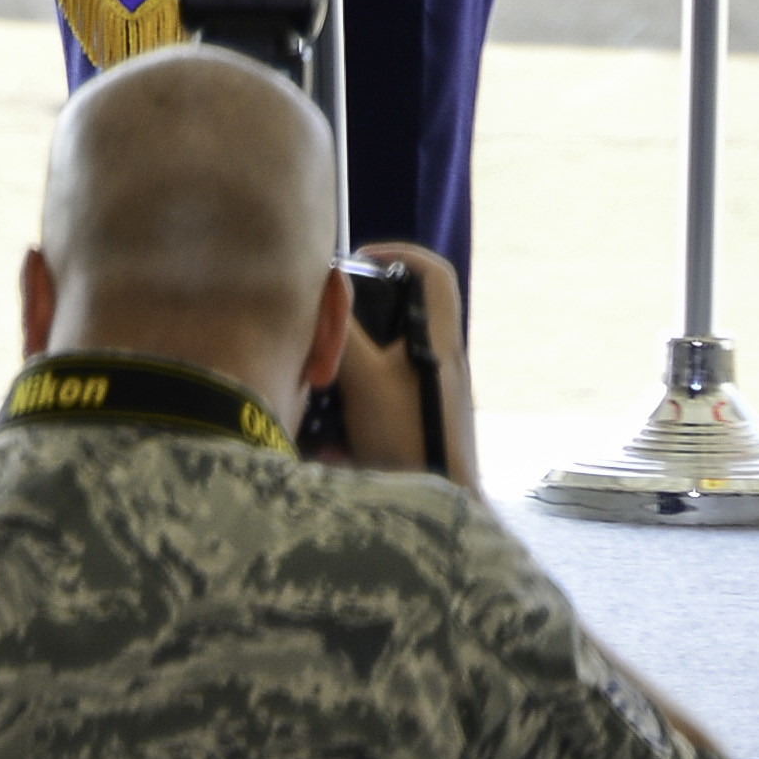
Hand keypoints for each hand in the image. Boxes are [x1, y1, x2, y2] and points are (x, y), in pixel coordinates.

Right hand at [311, 240, 477, 488]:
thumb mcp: (366, 378)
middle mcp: (438, 363)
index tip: (360, 260)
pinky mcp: (414, 426)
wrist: (437, 505)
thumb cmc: (409, 438)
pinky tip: (328, 441)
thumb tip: (326, 299)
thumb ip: (344, 334)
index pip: (434, 272)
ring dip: (348, 371)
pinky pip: (377, 404)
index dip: (399, 254)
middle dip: (359, 318)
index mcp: (438, 340)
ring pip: (383, 362)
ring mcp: (427, 396)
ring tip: (320, 387)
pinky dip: (351, 413)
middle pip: (402, 315)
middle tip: (327, 326)